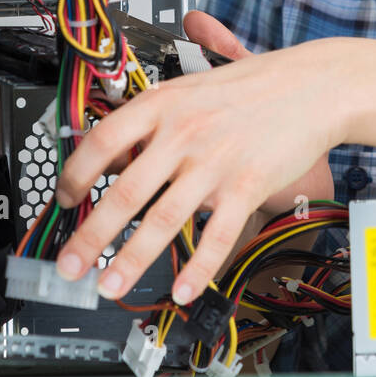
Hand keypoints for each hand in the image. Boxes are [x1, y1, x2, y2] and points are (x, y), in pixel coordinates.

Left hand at [52, 13, 344, 305]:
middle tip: (68, 264)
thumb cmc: (253, 86)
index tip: (62, 200)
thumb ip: (153, 118)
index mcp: (163, 104)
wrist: (313, 86)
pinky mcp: (246, 185)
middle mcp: (184, 133)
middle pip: (126, 192)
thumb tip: (114, 152)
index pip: (103, 141)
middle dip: (90, 236)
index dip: (74, 175)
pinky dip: (198, 269)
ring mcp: (215, 162)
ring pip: (163, 219)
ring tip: (110, 285)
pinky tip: (182, 291)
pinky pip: (216, 236)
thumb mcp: (191, 86)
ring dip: (132, 259)